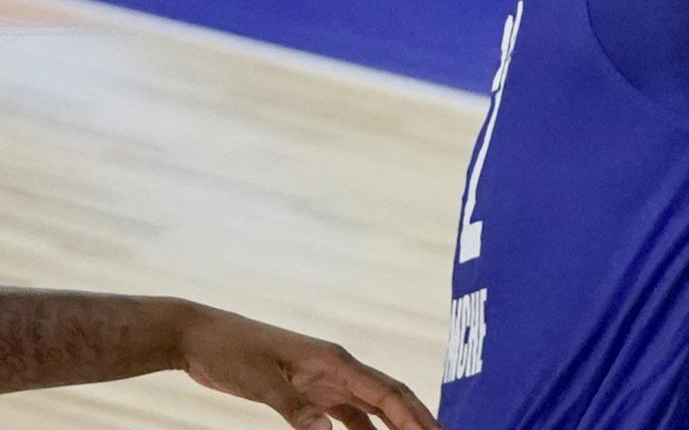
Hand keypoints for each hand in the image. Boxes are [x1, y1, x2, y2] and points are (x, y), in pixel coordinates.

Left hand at [179, 305, 437, 429]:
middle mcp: (337, 368)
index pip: (385, 392)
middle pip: (389, 396)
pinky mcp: (307, 390)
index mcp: (333, 361)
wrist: (200, 338)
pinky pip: (346, 414)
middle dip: (417, 419)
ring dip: (394, 426)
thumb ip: (295, 408)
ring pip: (371, 407)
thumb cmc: (230, 352)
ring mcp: (324, 379)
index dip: (413, 415)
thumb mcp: (261, 381)